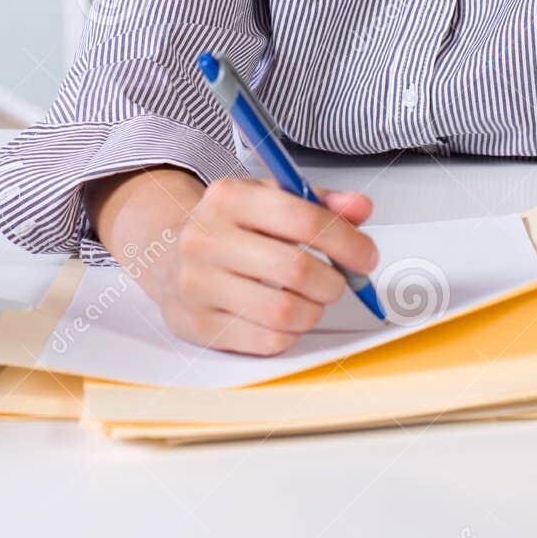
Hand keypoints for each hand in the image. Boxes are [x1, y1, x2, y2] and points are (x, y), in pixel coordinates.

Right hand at [151, 176, 378, 355]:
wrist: (170, 256)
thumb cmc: (232, 228)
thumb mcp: (270, 199)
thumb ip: (319, 203)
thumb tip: (360, 209)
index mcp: (228, 196)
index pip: (302, 217)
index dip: (346, 241)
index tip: (366, 256)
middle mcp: (205, 237)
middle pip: (295, 269)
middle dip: (332, 282)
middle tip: (338, 283)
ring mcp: (197, 283)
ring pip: (283, 311)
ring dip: (313, 311)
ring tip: (311, 301)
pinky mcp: (197, 323)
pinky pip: (266, 341)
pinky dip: (290, 334)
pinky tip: (285, 318)